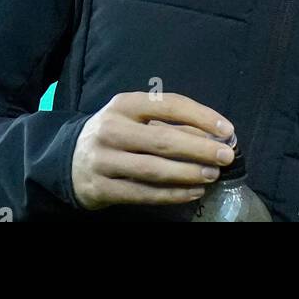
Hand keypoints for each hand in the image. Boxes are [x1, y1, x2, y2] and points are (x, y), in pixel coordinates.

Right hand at [70, 91, 236, 209]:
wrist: (71, 161)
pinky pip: (144, 193)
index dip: (200, 116)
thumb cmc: (116, 135)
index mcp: (123, 104)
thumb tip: (215, 135)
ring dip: (188, 173)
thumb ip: (173, 125)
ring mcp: (104, 160)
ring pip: (154, 169)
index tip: (227, 129)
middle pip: (162, 139)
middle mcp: (111, 129)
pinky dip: (173, 194)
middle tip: (226, 156)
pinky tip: (193, 192)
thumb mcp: (137, 120)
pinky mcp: (102, 188)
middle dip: (199, 148)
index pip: (168, 105)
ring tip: (212, 175)